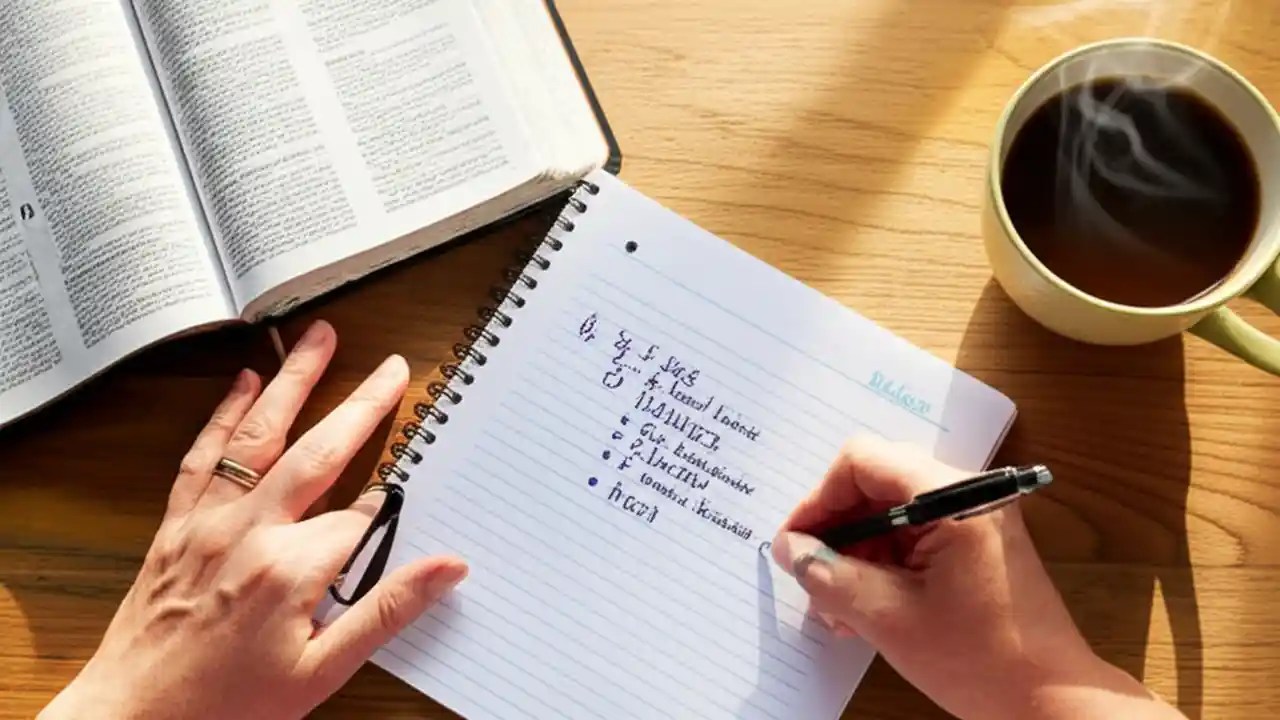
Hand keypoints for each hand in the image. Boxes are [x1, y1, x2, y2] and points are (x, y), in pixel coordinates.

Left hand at [41, 320, 465, 719]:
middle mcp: (249, 532)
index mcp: (293, 569)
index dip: (395, 497)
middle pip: (319, 451)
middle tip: (392, 368)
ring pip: (257, 437)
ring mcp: (208, 523)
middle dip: (361, 405)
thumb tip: (448, 567)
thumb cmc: (228, 705)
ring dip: (292, 383)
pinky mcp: (176, 526)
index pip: (362, 514)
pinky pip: (203, 458)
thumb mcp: (322, 672)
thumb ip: (387, 611)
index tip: (423, 471)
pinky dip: (223, 416)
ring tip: (319, 339)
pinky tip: (244, 385)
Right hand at [772, 435, 1181, 719]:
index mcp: (953, 496)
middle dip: (835, 533)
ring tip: (834, 609)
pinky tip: (862, 609)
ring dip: (855, 557)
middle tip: (809, 577)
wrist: (1050, 701)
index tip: (795, 542)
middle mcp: (967, 493)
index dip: (819, 499)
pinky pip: (912, 538)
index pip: (863, 461)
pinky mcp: (974, 545)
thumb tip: (790, 548)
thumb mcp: (886, 616)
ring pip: (888, 515)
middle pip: (874, 485)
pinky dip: (881, 567)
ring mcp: (973, 518)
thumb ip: (828, 574)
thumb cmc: (981, 660)